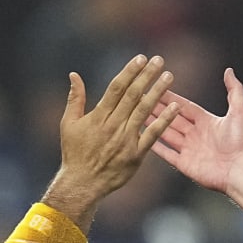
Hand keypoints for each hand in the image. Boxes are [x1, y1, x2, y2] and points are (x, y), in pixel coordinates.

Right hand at [47, 55, 179, 216]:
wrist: (82, 184)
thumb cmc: (74, 153)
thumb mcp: (68, 124)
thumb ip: (75, 99)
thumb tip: (74, 75)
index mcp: (98, 117)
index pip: (116, 88)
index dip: (129, 71)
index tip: (141, 58)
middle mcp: (113, 126)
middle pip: (133, 95)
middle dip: (146, 76)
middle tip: (159, 60)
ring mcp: (126, 140)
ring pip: (144, 111)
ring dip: (157, 92)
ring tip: (168, 76)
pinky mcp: (136, 155)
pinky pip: (152, 135)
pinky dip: (164, 120)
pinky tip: (175, 107)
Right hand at [149, 67, 242, 193]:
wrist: (240, 171)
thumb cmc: (241, 142)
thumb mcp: (239, 111)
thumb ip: (234, 90)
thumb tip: (229, 71)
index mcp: (206, 122)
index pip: (184, 106)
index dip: (170, 97)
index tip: (157, 87)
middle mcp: (195, 134)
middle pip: (172, 118)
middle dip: (157, 108)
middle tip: (141, 98)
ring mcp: (188, 149)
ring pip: (166, 133)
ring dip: (152, 124)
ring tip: (137, 114)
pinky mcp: (184, 164)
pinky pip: (166, 153)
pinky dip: (154, 145)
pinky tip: (142, 137)